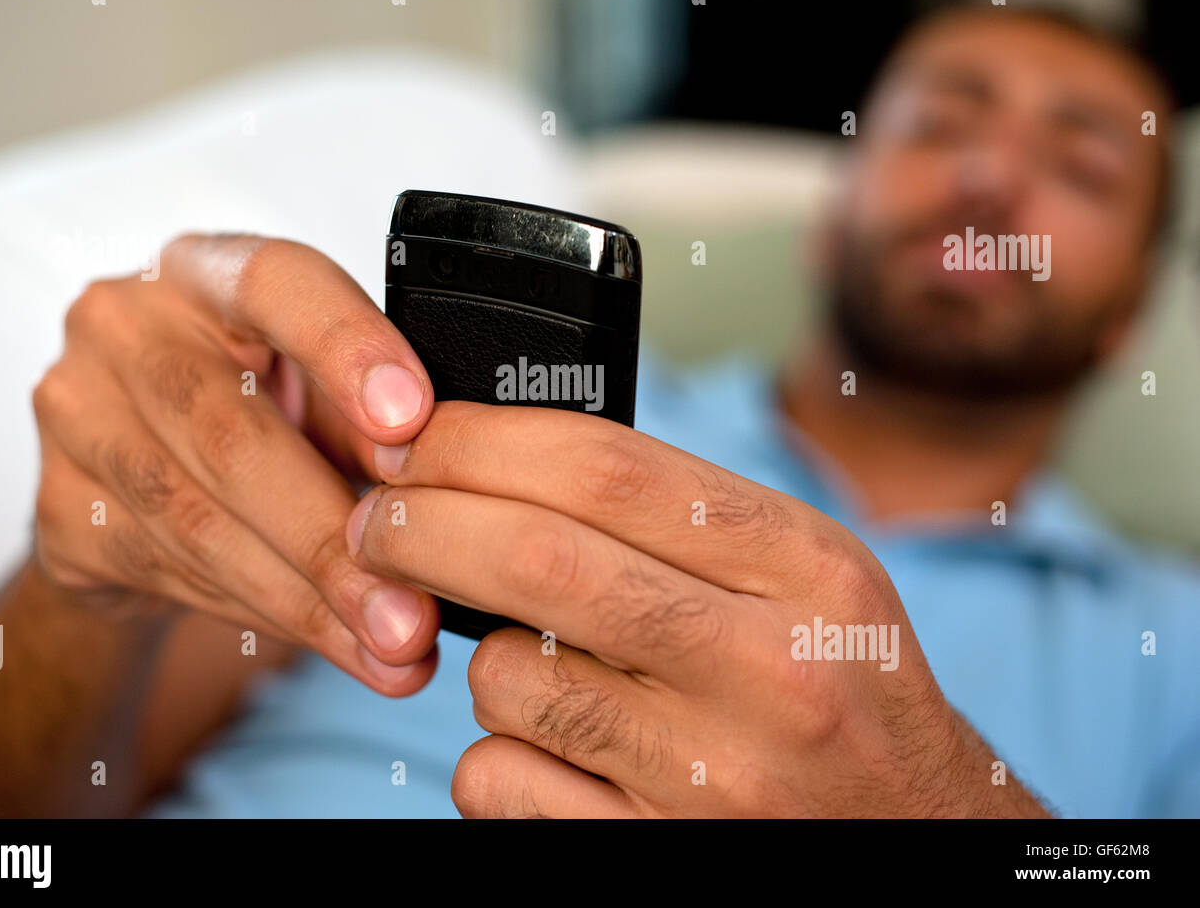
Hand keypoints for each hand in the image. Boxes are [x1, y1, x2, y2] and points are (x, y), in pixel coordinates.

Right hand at [32, 234, 439, 693]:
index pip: (275, 280)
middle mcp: (125, 326)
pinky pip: (171, 572)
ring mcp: (77, 415)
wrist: (138, 475)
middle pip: (231, 432)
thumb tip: (442, 481)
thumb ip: (370, 418)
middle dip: (332, 537)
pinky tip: (330, 641)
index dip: (347, 347)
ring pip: (199, 521)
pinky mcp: (57, 507)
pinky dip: (265, 616)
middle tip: (411, 611)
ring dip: (306, 598)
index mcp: (207, 270)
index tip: (410, 422)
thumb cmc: (255, 405)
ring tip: (391, 646)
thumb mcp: (321, 390)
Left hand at [346, 401, 1049, 815]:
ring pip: (506, 680)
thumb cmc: (844, 688)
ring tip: (529, 659)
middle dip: (420, 526)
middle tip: (379, 522)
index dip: (481, 443)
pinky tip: (550, 748)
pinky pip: (502, 783)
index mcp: (804, 567)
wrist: (916, 839)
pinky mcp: (655, 854)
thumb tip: (508, 464)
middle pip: (537, 561)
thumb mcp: (805, 574)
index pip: (607, 466)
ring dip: (478, 657)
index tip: (420, 443)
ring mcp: (713, 777)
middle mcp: (767, 667)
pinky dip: (493, 754)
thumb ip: (680, 516)